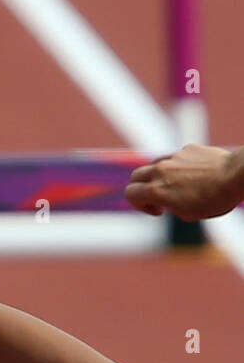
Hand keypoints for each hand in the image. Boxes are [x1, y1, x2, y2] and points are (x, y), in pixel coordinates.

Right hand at [125, 145, 241, 220]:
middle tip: (158, 197)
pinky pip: (174, 157)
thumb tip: (165, 199)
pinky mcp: (188, 149)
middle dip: (141, 188)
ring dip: (157, 176)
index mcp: (156, 190)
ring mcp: (174, 157)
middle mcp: (161, 171)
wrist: (236, 176)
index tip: (158, 210)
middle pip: (136, 176)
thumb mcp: (186, 214)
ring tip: (175, 185)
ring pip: (154, 164)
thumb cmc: (213, 200)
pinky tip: (193, 175)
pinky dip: (176, 166)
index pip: (130, 194)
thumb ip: (168, 204)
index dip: (139, 205)